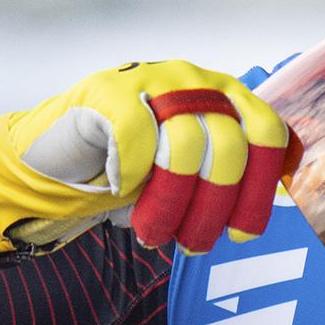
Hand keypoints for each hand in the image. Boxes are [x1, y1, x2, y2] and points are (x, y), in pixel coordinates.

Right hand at [0, 61, 294, 254]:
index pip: (266, 134)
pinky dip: (133, 175)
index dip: (259, 190)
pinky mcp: (110, 89)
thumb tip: (256, 214)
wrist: (58, 160)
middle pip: (228, 147)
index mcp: (226, 98)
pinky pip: (136, 138)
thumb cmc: (130, 172)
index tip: (242, 232)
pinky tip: (122, 190)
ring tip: (154, 232)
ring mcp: (153, 79)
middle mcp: (196, 81)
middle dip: (212, 208)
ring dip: (171, 203)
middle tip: (192, 245)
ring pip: (184, 146)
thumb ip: (224, 178)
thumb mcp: (187, 176)